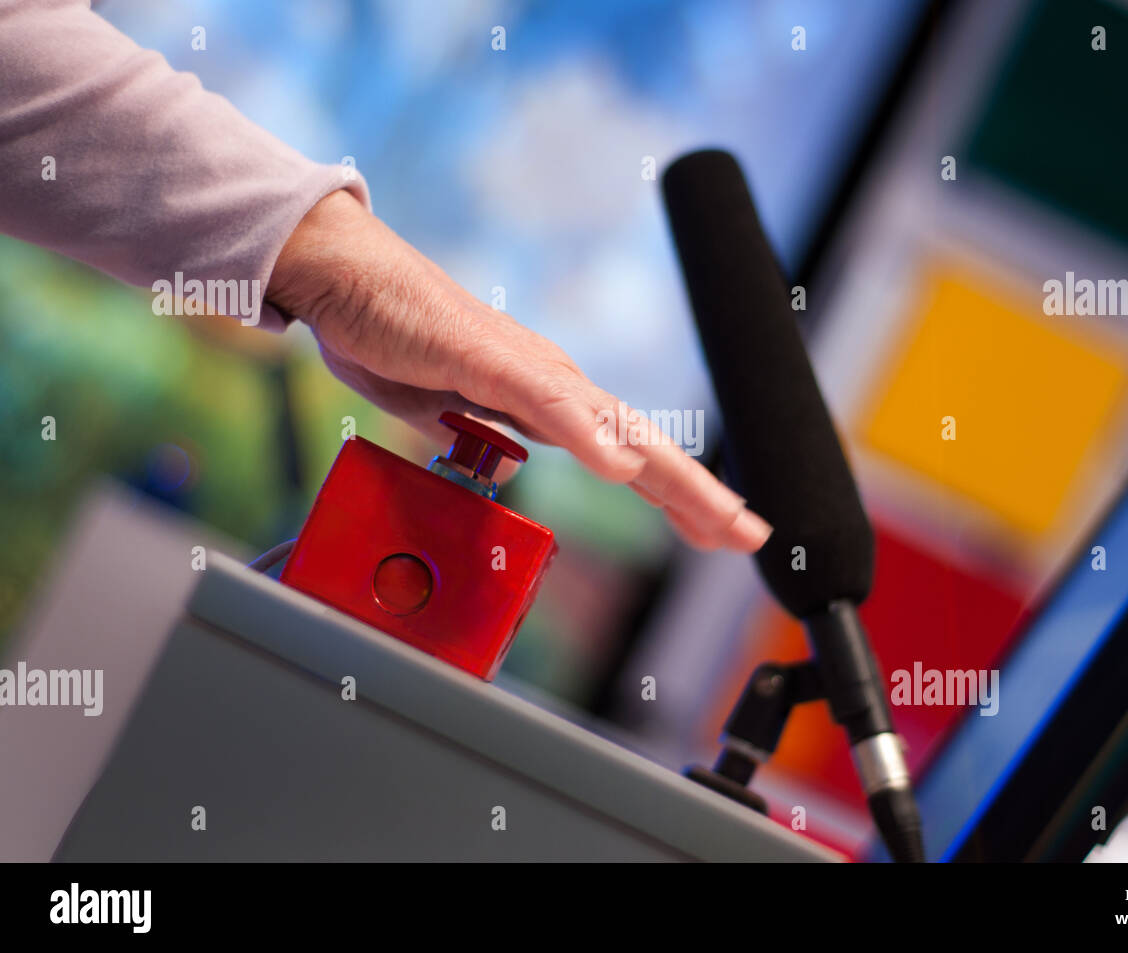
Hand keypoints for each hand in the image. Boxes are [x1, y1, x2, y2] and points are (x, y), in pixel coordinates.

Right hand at [267, 190, 772, 551]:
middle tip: (750, 535)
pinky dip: (591, 439)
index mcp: (546, 402)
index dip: (674, 493)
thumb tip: (504, 466)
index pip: (625, 454)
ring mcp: (531, 372)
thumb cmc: (391, 336)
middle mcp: (554, 385)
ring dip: (672, 476)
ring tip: (718, 516)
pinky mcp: (495, 362)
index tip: (713, 531)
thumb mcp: (440, 414)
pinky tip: (625, 470)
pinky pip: (552, 407)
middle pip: (641, 447)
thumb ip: (475, 440)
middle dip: (699, 495)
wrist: (345, 281)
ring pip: (617, 430)